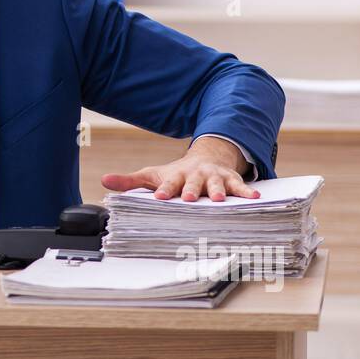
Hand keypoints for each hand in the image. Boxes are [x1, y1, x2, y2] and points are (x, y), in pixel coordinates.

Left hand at [101, 136, 259, 201]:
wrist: (205, 158)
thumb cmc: (176, 174)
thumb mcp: (153, 175)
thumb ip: (130, 181)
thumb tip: (104, 181)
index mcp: (175, 176)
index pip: (167, 184)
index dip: (164, 190)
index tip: (159, 197)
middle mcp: (195, 175)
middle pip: (193, 184)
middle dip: (191, 191)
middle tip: (189, 200)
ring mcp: (213, 176)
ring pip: (216, 184)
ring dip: (218, 191)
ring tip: (220, 200)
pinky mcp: (230, 179)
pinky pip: (239, 186)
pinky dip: (247, 192)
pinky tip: (255, 198)